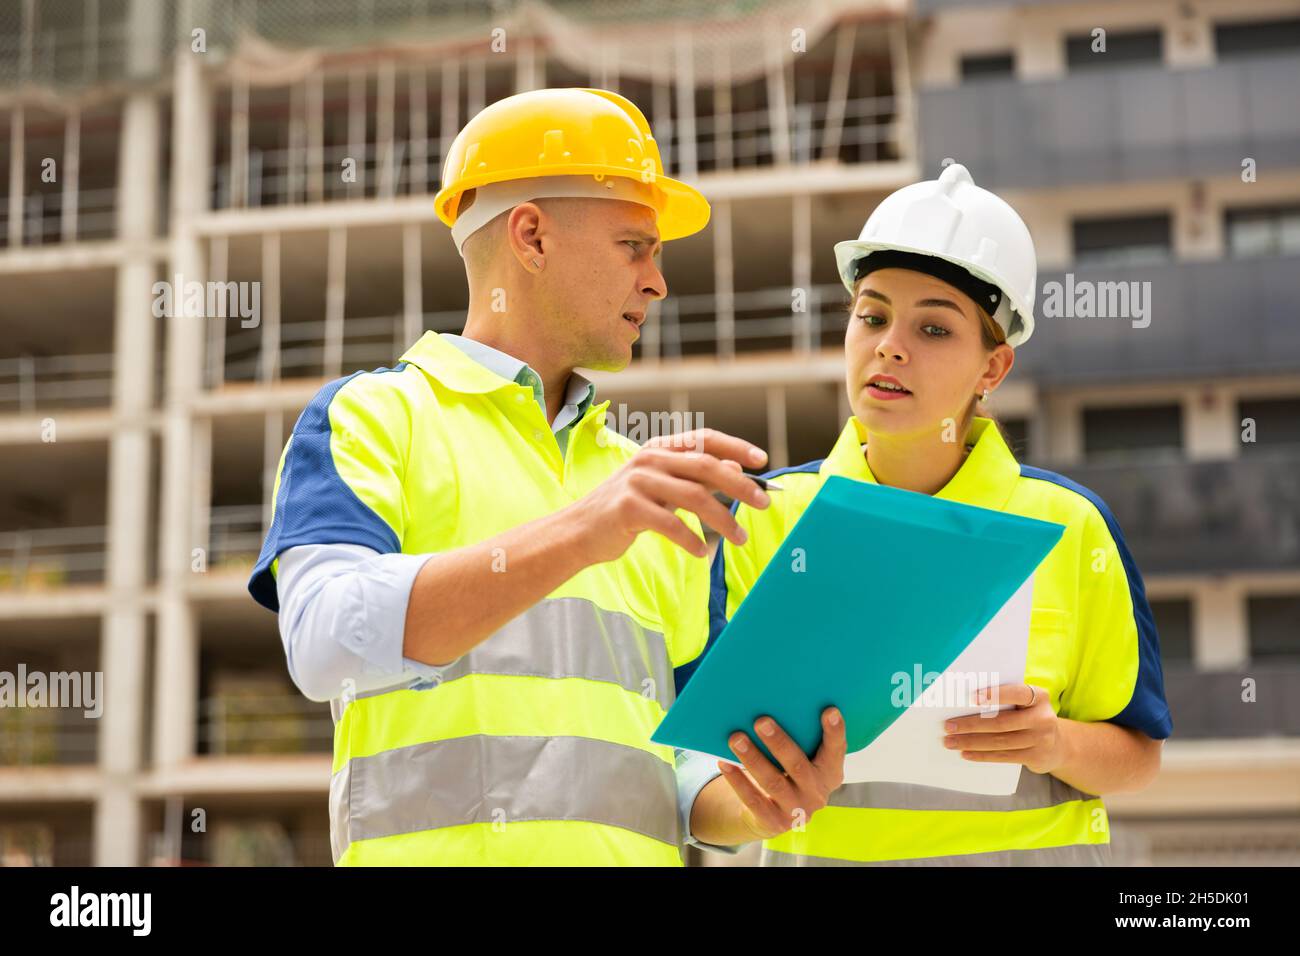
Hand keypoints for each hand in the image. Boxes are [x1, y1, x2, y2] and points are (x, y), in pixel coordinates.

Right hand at [568, 428, 770, 563]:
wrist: (580, 531)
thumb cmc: (627, 510)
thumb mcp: (663, 488)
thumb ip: (696, 478)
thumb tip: (738, 472)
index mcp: (660, 448)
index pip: (704, 439)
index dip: (735, 447)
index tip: (762, 460)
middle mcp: (649, 459)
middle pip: (706, 467)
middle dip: (740, 485)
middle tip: (763, 503)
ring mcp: (637, 482)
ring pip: (694, 496)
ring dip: (723, 519)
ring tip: (740, 537)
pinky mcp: (628, 508)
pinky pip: (671, 524)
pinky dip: (691, 540)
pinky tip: (703, 552)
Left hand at [717, 707, 845, 840]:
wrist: (776, 816)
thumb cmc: (790, 775)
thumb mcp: (805, 761)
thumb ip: (802, 740)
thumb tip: (776, 703)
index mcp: (829, 773)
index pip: (836, 751)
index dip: (835, 732)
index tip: (830, 711)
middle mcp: (816, 793)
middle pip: (797, 764)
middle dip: (778, 742)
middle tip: (761, 721)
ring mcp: (796, 810)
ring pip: (773, 782)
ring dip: (753, 758)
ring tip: (736, 738)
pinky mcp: (774, 822)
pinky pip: (753, 799)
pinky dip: (737, 780)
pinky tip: (725, 763)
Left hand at [942, 683, 1066, 774]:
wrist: (1058, 745)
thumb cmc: (1029, 717)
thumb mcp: (1026, 705)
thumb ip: (1005, 701)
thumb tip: (965, 703)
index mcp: (1039, 697)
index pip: (1017, 693)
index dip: (995, 695)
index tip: (972, 698)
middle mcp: (1043, 718)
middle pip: (1001, 722)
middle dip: (971, 725)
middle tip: (948, 726)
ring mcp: (1041, 740)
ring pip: (1000, 741)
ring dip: (971, 742)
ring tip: (951, 741)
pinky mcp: (1036, 757)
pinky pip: (1004, 756)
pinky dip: (982, 755)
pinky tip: (966, 754)